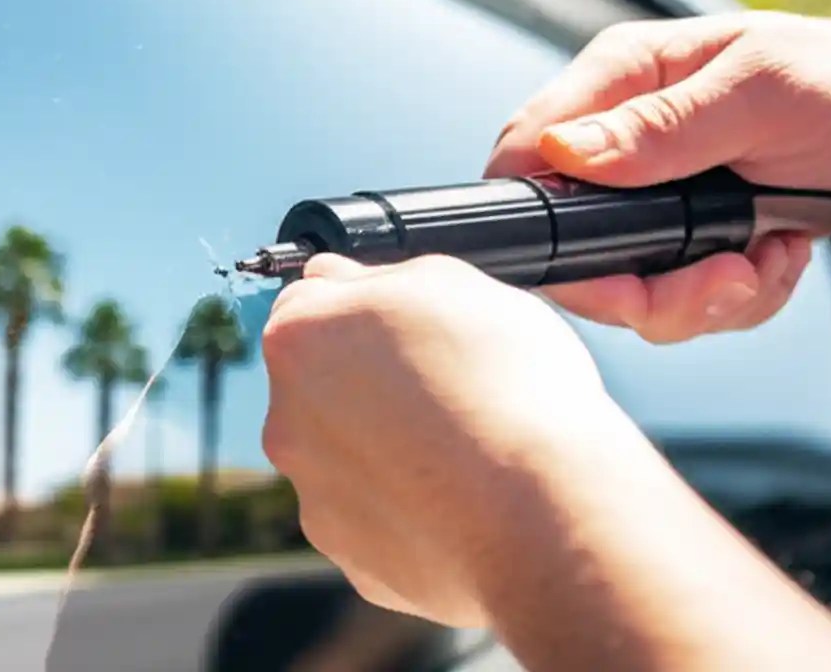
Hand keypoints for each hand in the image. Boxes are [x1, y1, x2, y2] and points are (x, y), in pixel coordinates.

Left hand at [261, 252, 627, 625]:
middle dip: (370, 385)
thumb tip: (335, 275)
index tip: (407, 328)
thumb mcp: (451, 282)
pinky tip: (462, 503)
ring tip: (465, 453)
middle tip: (447, 390)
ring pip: (347, 458)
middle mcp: (286, 420)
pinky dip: (410, 510)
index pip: (308, 304)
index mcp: (298, 339)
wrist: (544, 513)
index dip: (362, 310)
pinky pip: (377, 519)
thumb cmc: (506, 385)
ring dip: (389, 451)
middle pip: (321, 387)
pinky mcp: (352, 556)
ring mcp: (315, 496)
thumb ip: (376, 276)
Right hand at [487, 11, 830, 342]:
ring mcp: (650, 198)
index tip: (603, 268)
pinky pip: (675, 300)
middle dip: (637, 285)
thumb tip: (564, 152)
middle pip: (568, 242)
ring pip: (621, 287)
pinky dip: (730, 299)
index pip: (527, 151)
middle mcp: (620, 143)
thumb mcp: (760, 91)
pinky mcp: (684, 240)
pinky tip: (772, 257)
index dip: (542, 220)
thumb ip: (661, 126)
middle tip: (715, 278)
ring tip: (760, 263)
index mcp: (621, 79)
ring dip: (695, 299)